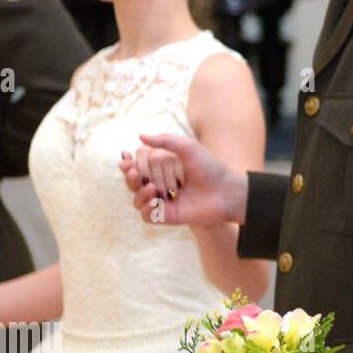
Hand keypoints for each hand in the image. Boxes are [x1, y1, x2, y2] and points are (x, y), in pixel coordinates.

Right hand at [120, 133, 244, 225]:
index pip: (137, 167)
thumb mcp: (188, 148)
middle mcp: (160, 185)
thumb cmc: (210, 167)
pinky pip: (146, 216)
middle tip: (134, 172)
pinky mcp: (167, 216)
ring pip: (137, 200)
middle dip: (130, 177)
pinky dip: (146, 209)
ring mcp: (163, 201)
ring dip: (139, 193)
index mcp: (163, 169)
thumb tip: (141, 136)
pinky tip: (154, 202)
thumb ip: (166, 140)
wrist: (226, 190)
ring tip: (152, 187)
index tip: (126, 159)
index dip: (128, 164)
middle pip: (133, 183)